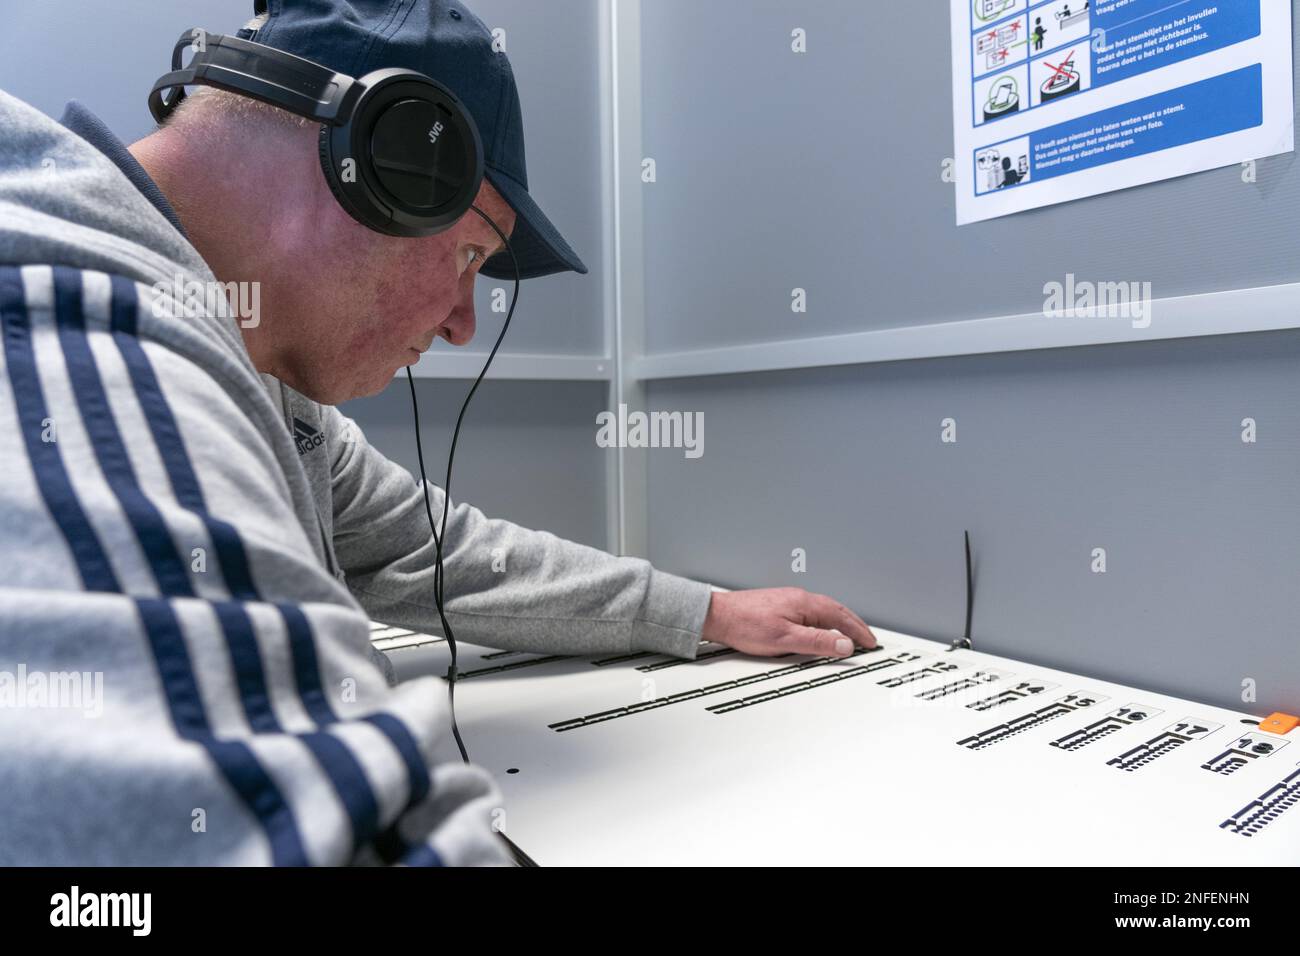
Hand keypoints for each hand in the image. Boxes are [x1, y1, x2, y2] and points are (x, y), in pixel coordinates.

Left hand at [701, 587, 876, 658]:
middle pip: (836, 610)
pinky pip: (812, 612)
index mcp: (804, 603)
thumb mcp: (785, 639)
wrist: (718, 616)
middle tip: (868, 639)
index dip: (858, 631)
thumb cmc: (745, 625)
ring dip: (841, 622)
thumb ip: (816, 642)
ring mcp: (789, 600)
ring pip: (824, 610)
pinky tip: (822, 628)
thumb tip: (844, 644)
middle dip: (854, 625)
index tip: (870, 642)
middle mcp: (799, 598)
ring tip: (851, 634)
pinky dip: (825, 621)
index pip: (841, 616)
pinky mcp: (780, 606)